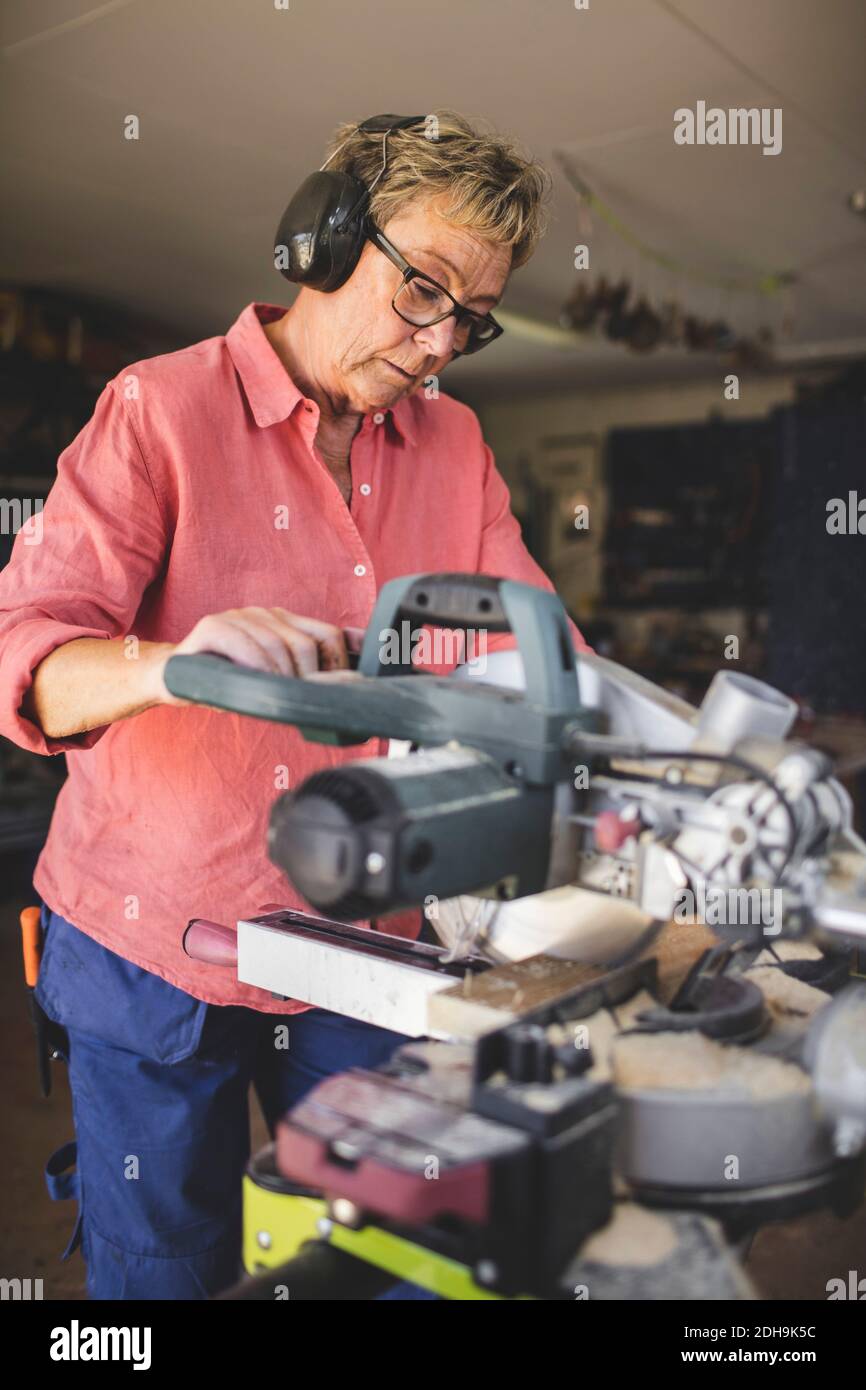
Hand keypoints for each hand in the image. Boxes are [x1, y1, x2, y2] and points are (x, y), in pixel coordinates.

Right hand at [154, 607, 349, 703]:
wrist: (174, 678)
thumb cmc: (227, 682)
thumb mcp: (271, 680)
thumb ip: (301, 676)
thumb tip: (343, 687)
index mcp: (283, 622)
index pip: (327, 634)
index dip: (337, 664)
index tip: (335, 691)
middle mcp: (263, 614)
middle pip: (305, 643)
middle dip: (308, 679)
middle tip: (300, 701)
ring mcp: (237, 616)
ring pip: (277, 645)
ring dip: (282, 678)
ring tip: (278, 697)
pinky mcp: (213, 626)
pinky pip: (246, 645)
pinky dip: (258, 668)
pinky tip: (258, 684)